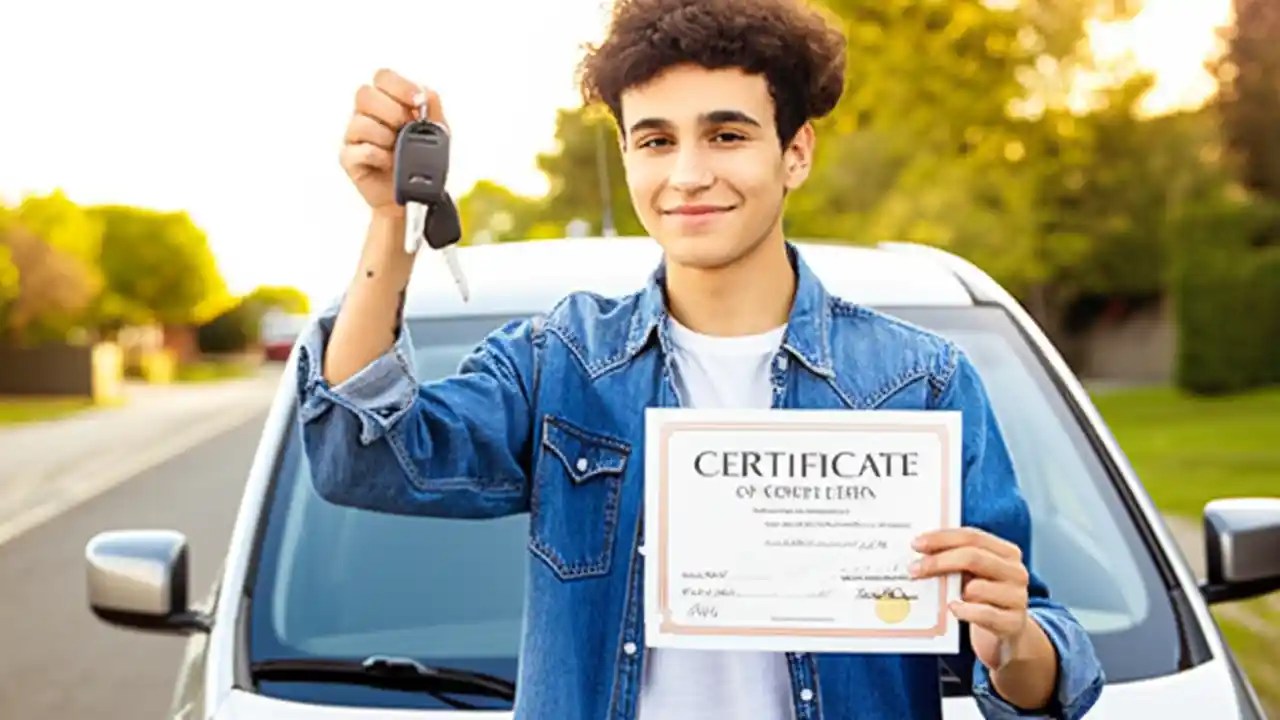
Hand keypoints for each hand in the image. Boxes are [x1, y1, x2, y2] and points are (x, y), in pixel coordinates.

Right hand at [340, 69, 448, 217]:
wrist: (415, 195)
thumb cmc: (421, 159)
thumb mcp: (436, 131)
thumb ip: (432, 108)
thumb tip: (425, 92)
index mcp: (386, 101)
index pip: (383, 77)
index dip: (400, 86)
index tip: (417, 103)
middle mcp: (366, 114)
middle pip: (365, 94)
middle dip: (392, 111)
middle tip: (406, 128)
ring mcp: (354, 135)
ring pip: (361, 122)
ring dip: (386, 136)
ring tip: (398, 150)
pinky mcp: (349, 158)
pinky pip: (360, 150)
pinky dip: (380, 156)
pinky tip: (390, 162)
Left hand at [909, 527, 1031, 670]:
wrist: (1008, 633)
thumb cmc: (984, 596)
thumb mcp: (973, 574)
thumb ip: (955, 559)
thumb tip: (920, 552)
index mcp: (1006, 552)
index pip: (972, 537)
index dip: (942, 538)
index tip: (916, 544)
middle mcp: (1016, 572)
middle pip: (973, 557)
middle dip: (938, 561)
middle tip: (913, 569)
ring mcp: (1018, 598)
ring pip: (977, 587)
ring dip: (952, 591)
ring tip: (941, 595)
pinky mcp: (1013, 623)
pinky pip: (983, 614)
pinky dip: (964, 611)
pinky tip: (953, 609)